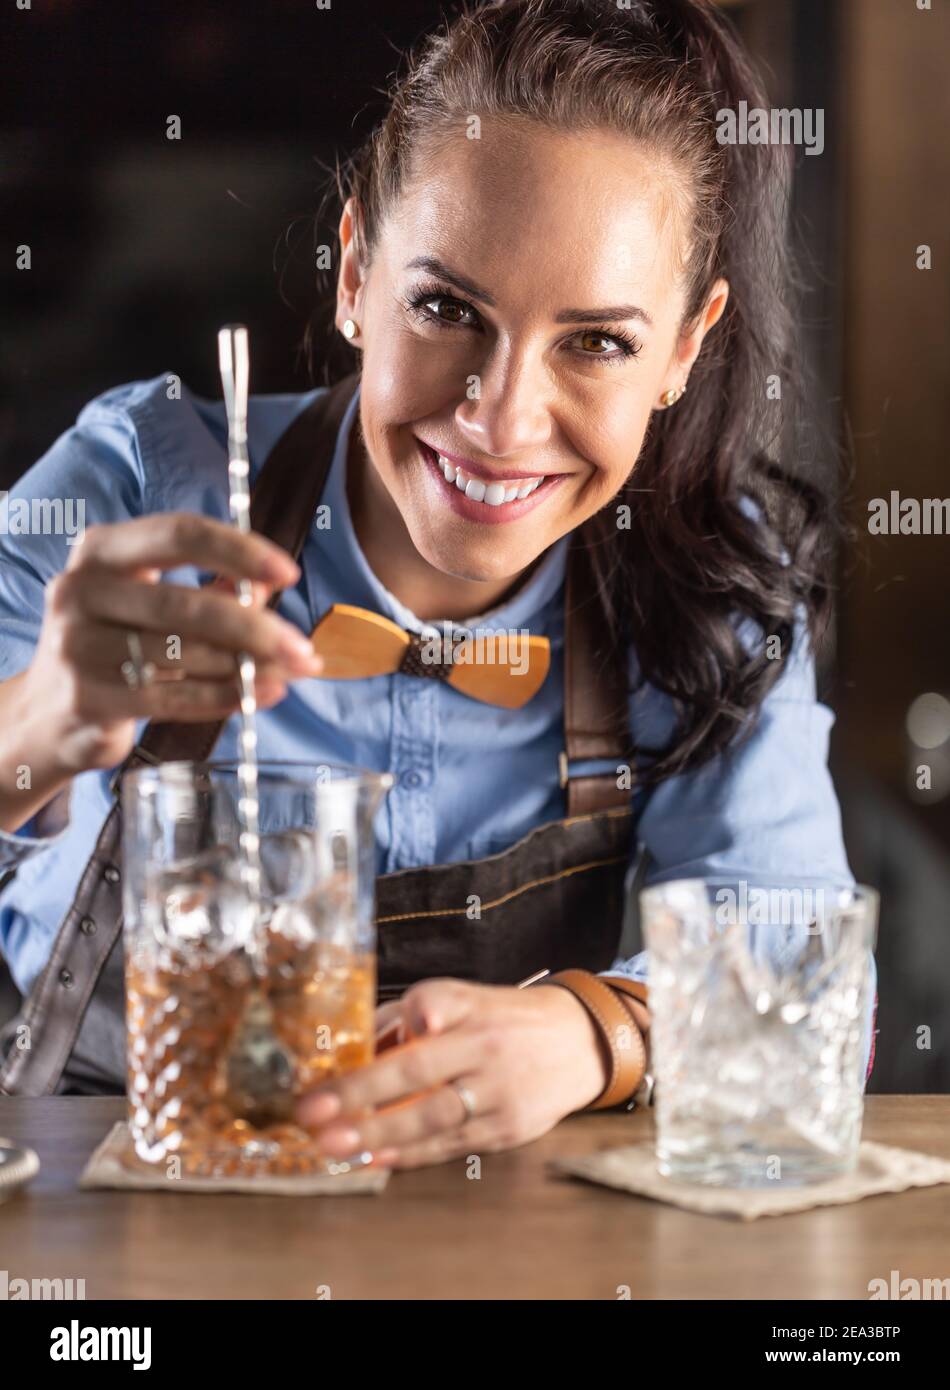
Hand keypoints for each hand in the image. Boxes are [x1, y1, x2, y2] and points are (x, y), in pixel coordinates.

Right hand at [20, 512, 322, 777]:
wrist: (53, 713)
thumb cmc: (117, 645)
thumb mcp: (155, 604)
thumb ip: (212, 589)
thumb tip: (268, 583)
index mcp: (102, 551)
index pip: (178, 535)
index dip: (239, 550)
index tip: (288, 572)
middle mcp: (82, 590)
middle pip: (186, 602)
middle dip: (255, 627)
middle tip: (303, 647)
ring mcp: (79, 646)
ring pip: (182, 654)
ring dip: (246, 667)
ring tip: (289, 673)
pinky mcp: (88, 697)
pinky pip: (172, 697)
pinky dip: (223, 698)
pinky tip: (258, 696)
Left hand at [295, 977, 611, 1169]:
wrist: (579, 1043)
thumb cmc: (505, 1020)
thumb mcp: (466, 997)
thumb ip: (415, 1013)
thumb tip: (363, 1041)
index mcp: (471, 1009)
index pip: (419, 1014)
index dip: (379, 1033)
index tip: (341, 1047)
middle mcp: (487, 1048)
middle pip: (418, 1071)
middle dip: (359, 1095)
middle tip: (313, 1114)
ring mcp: (500, 1092)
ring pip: (434, 1116)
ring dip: (379, 1133)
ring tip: (335, 1145)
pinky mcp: (509, 1129)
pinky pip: (453, 1145)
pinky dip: (412, 1155)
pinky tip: (377, 1160)